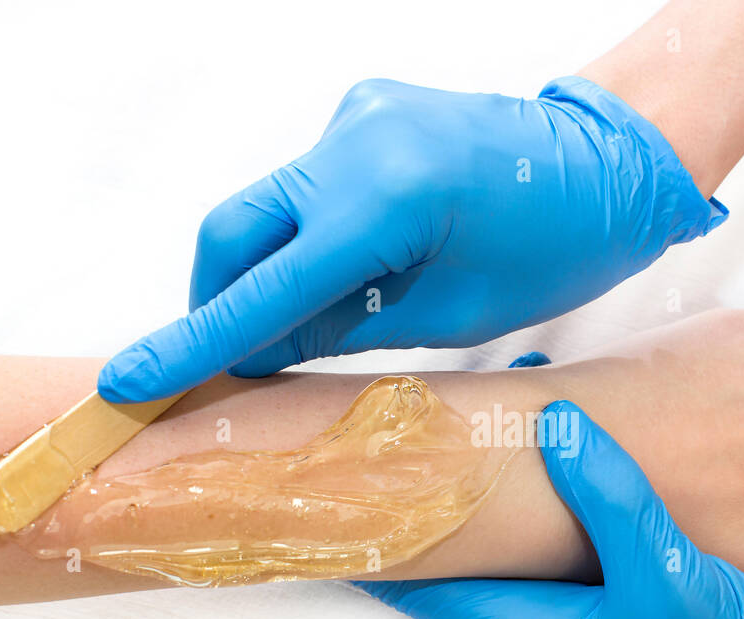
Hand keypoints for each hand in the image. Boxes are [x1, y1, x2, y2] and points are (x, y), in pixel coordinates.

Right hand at [97, 77, 723, 402]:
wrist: (614, 159)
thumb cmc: (560, 245)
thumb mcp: (455, 311)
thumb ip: (348, 326)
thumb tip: (263, 346)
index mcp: (388, 198)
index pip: (266, 287)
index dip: (194, 342)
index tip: (129, 382)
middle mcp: (355, 139)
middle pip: (235, 230)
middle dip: (216, 302)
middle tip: (222, 365)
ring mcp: (357, 115)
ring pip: (266, 207)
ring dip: (264, 270)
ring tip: (300, 326)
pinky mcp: (365, 111)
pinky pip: (305, 184)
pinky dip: (303, 237)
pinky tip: (345, 272)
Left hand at [362, 402, 743, 618]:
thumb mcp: (669, 578)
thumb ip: (613, 500)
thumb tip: (554, 422)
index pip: (424, 573)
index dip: (380, 524)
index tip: (335, 470)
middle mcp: (541, 608)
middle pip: (456, 545)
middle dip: (424, 488)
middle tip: (387, 422)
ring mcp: (574, 595)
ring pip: (504, 528)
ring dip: (481, 475)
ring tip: (445, 415)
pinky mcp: (614, 577)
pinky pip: (557, 519)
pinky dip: (543, 475)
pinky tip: (550, 431)